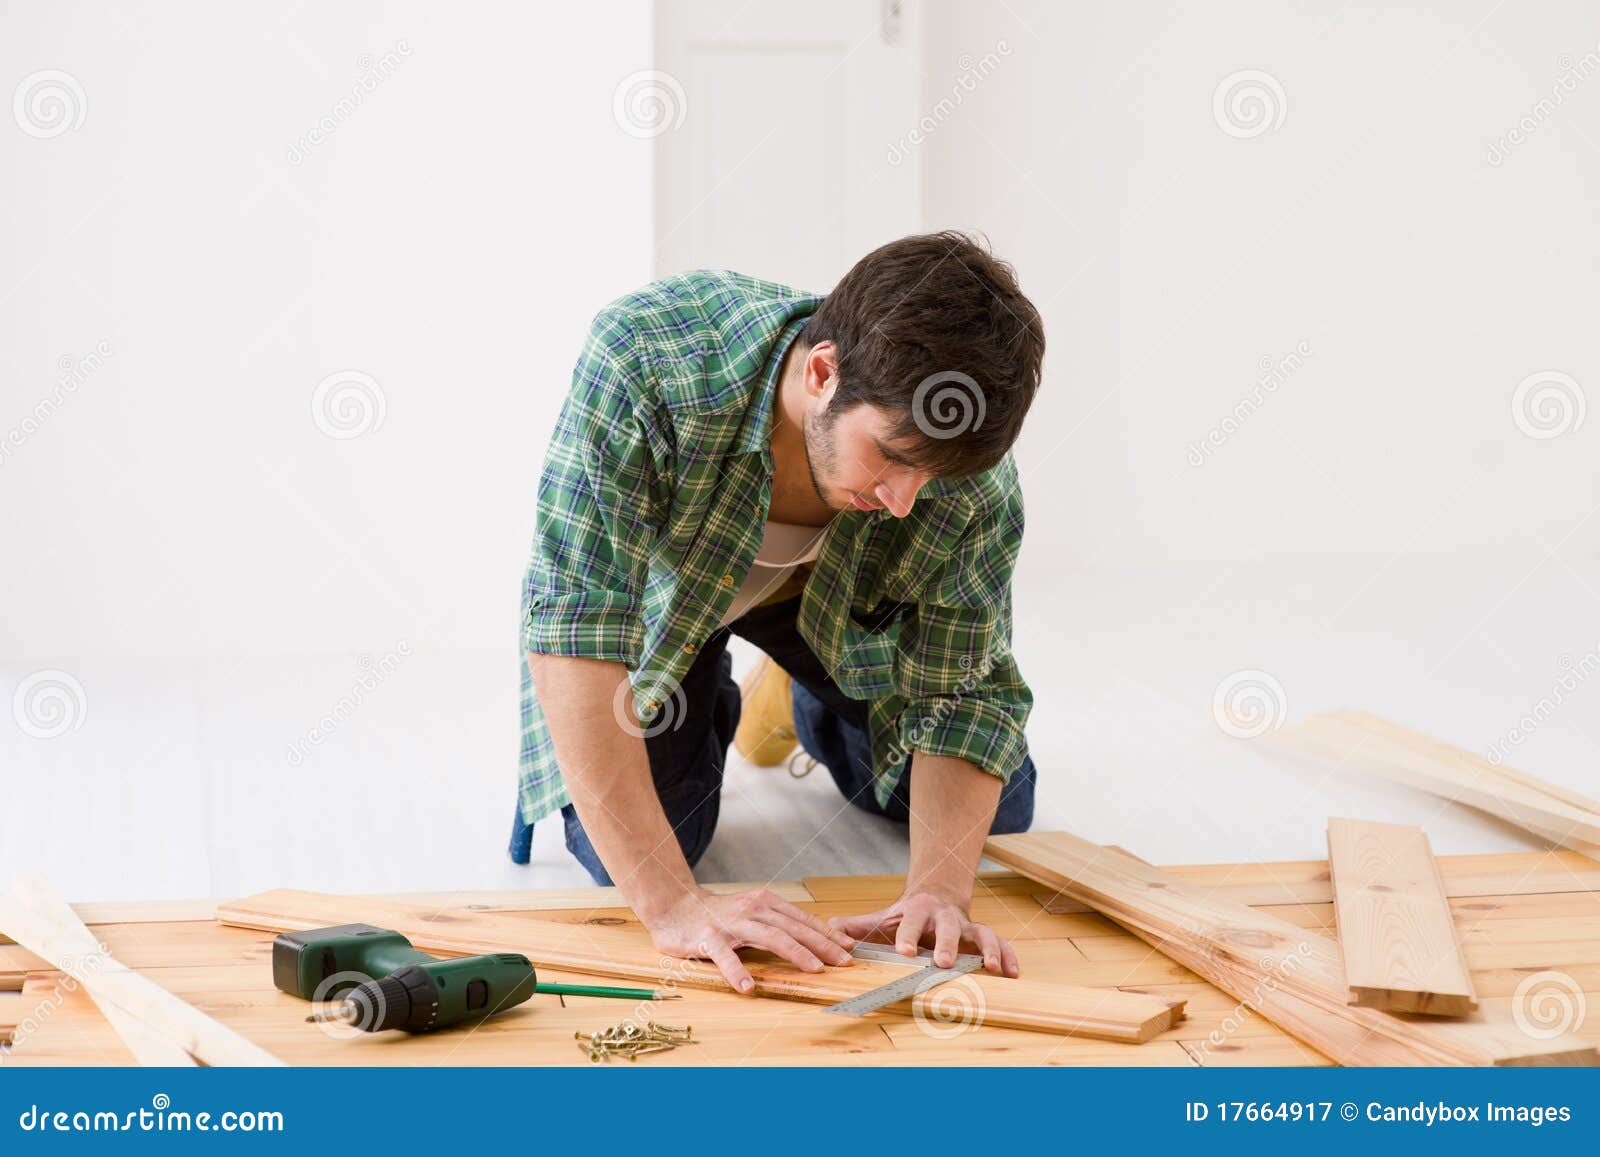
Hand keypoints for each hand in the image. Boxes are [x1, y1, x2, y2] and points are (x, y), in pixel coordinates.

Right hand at [645, 887, 855, 992]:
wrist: (675, 906)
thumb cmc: (718, 915)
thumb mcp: (752, 914)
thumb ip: (777, 924)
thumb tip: (813, 941)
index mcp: (765, 903)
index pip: (802, 920)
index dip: (827, 934)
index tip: (849, 948)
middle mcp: (752, 909)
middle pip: (793, 927)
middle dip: (822, 945)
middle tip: (844, 962)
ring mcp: (731, 923)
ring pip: (769, 936)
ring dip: (795, 953)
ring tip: (814, 969)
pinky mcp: (708, 937)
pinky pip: (725, 956)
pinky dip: (737, 971)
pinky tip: (748, 987)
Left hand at [827, 891, 1020, 976]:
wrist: (935, 895)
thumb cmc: (904, 916)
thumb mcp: (880, 919)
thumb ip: (855, 926)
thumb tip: (828, 929)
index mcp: (916, 910)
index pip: (910, 921)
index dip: (907, 934)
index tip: (903, 950)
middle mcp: (943, 916)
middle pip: (947, 927)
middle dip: (946, 944)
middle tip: (943, 962)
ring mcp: (965, 926)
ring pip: (980, 933)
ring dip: (987, 949)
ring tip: (993, 969)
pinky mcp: (981, 936)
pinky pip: (999, 942)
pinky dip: (1009, 955)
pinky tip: (1013, 973)